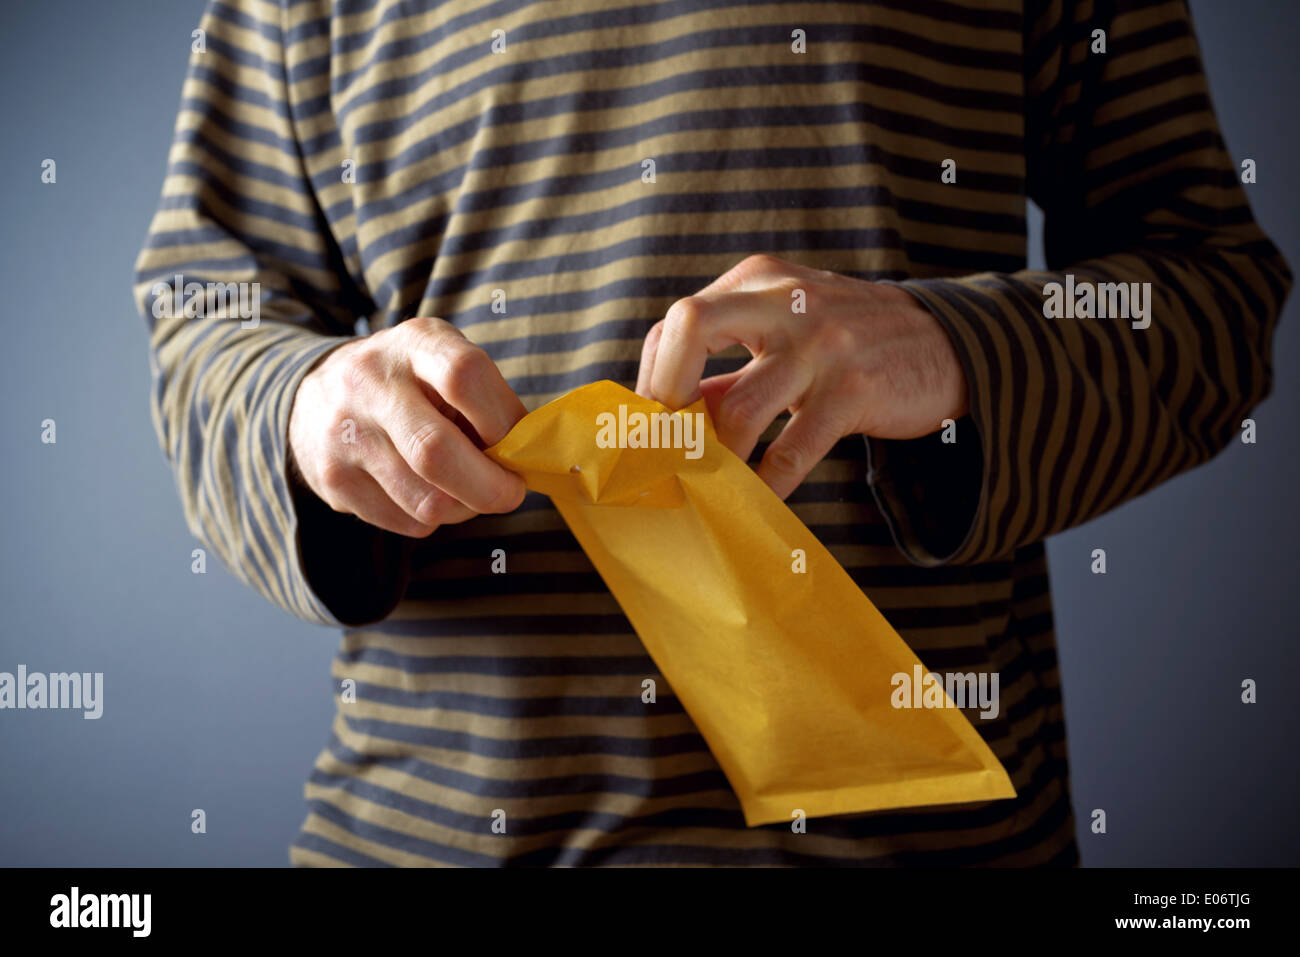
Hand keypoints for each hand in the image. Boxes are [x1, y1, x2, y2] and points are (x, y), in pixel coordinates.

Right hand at [288, 317, 526, 536]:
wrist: (318, 394)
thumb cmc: (410, 382)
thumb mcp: (446, 362)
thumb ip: (488, 401)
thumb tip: (527, 459)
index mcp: (414, 344)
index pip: (464, 375)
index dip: (502, 420)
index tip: (518, 444)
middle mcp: (370, 383)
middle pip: (437, 451)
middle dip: (490, 487)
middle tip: (510, 492)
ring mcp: (345, 434)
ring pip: (427, 502)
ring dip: (464, 507)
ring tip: (465, 489)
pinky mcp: (332, 479)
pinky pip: (406, 522)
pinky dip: (431, 519)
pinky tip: (426, 492)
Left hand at [635, 254, 967, 498]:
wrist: (944, 343)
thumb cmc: (846, 342)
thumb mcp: (786, 334)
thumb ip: (728, 371)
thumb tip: (663, 421)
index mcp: (759, 281)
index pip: (677, 324)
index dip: (653, 380)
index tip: (650, 426)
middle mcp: (785, 303)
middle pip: (690, 327)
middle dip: (662, 393)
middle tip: (661, 445)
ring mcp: (822, 345)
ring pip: (740, 409)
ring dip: (714, 458)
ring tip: (706, 485)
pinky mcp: (854, 391)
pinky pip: (792, 450)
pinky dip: (765, 485)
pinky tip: (754, 501)